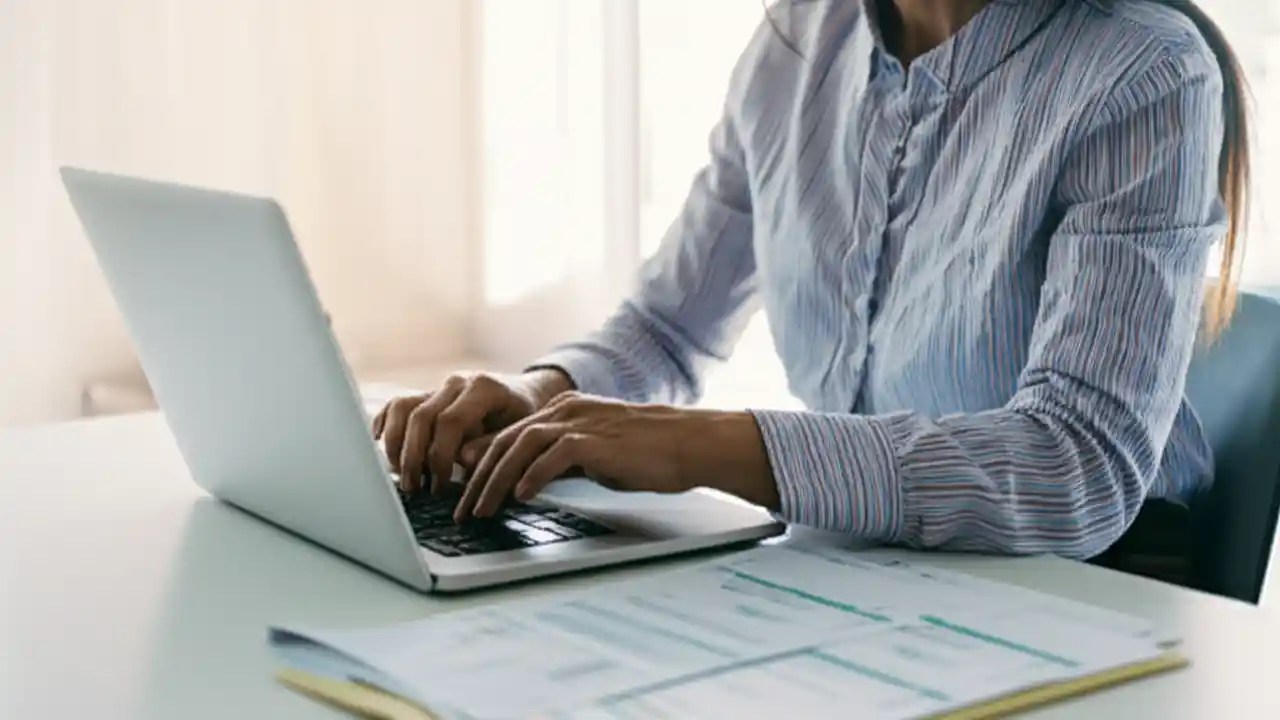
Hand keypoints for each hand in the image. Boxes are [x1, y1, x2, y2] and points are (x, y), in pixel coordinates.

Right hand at [372, 369, 572, 494]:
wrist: (527, 395)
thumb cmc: (525, 419)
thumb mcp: (519, 434)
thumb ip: (491, 447)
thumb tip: (461, 464)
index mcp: (484, 389)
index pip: (449, 421)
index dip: (439, 455)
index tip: (439, 485)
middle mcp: (458, 383)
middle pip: (420, 416)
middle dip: (413, 457)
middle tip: (415, 489)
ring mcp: (440, 387)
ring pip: (403, 408)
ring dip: (396, 444)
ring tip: (401, 475)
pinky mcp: (428, 395)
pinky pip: (398, 404)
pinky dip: (385, 423)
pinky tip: (380, 444)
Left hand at [454, 392, 780, 521]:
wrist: (689, 443)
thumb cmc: (646, 454)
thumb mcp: (591, 456)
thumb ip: (555, 462)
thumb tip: (517, 481)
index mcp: (562, 411)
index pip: (506, 436)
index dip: (479, 466)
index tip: (462, 496)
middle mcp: (565, 411)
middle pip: (504, 441)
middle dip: (477, 479)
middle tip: (462, 511)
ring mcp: (580, 422)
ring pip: (520, 446)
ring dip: (495, 480)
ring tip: (482, 510)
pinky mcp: (596, 439)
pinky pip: (553, 455)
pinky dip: (533, 475)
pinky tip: (521, 496)